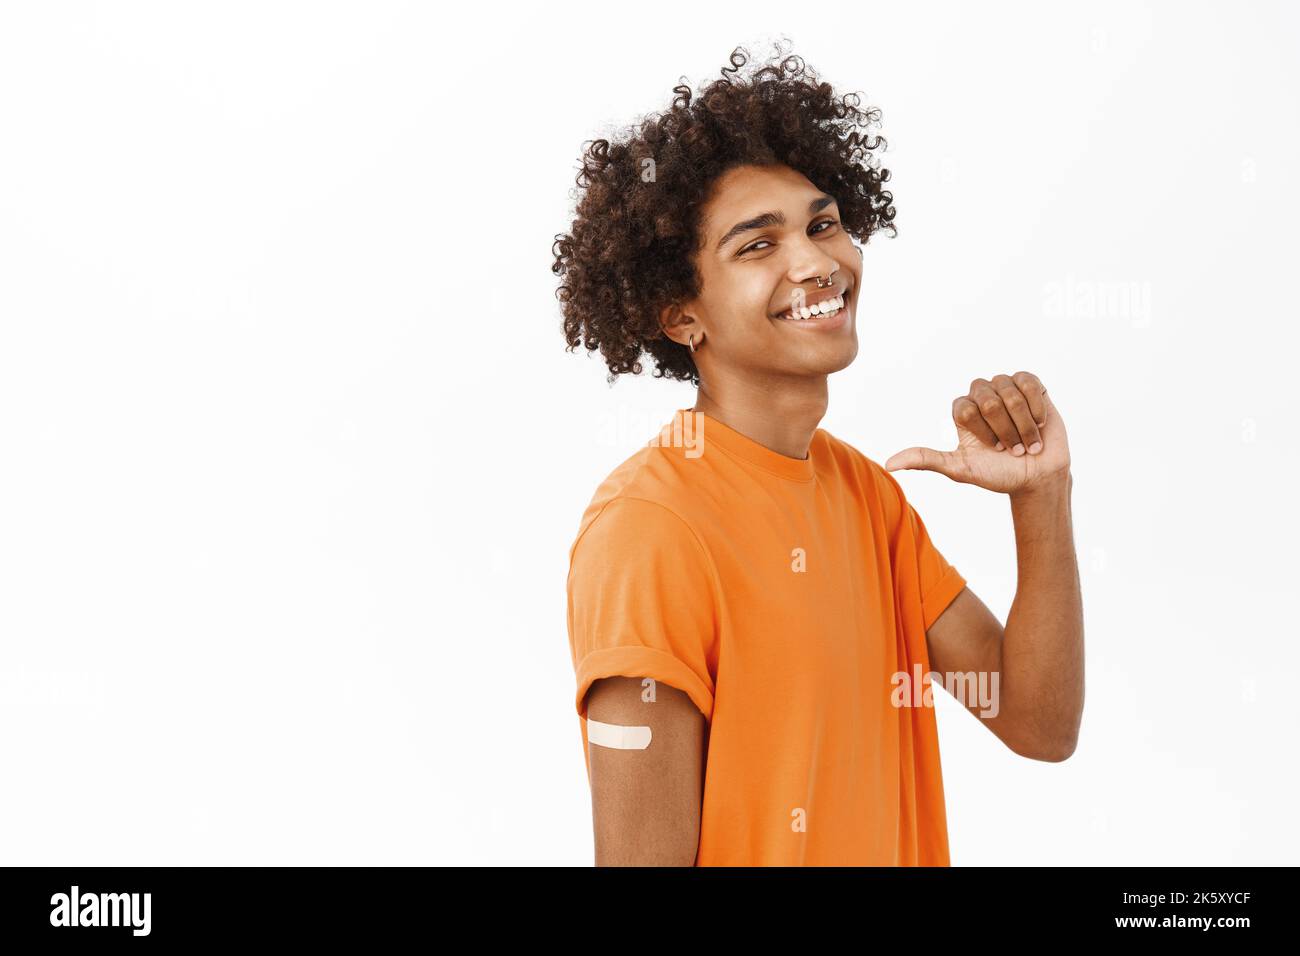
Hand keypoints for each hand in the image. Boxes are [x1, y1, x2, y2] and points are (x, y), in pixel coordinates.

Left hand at [884, 372, 1070, 494]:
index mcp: (962, 411)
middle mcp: (981, 396)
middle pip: (987, 399)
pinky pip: (1029, 382)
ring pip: (1009, 392)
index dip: (983, 432)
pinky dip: (1036, 408)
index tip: (992, 450)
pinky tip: (1039, 423)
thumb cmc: (997, 474)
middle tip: (1011, 448)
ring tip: (1028, 440)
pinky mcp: (1030, 385)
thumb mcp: (959, 469)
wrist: (1037, 477)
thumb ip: (925, 460)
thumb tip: (888, 465)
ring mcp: (1006, 389)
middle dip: (1003, 430)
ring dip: (1023, 424)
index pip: (965, 409)